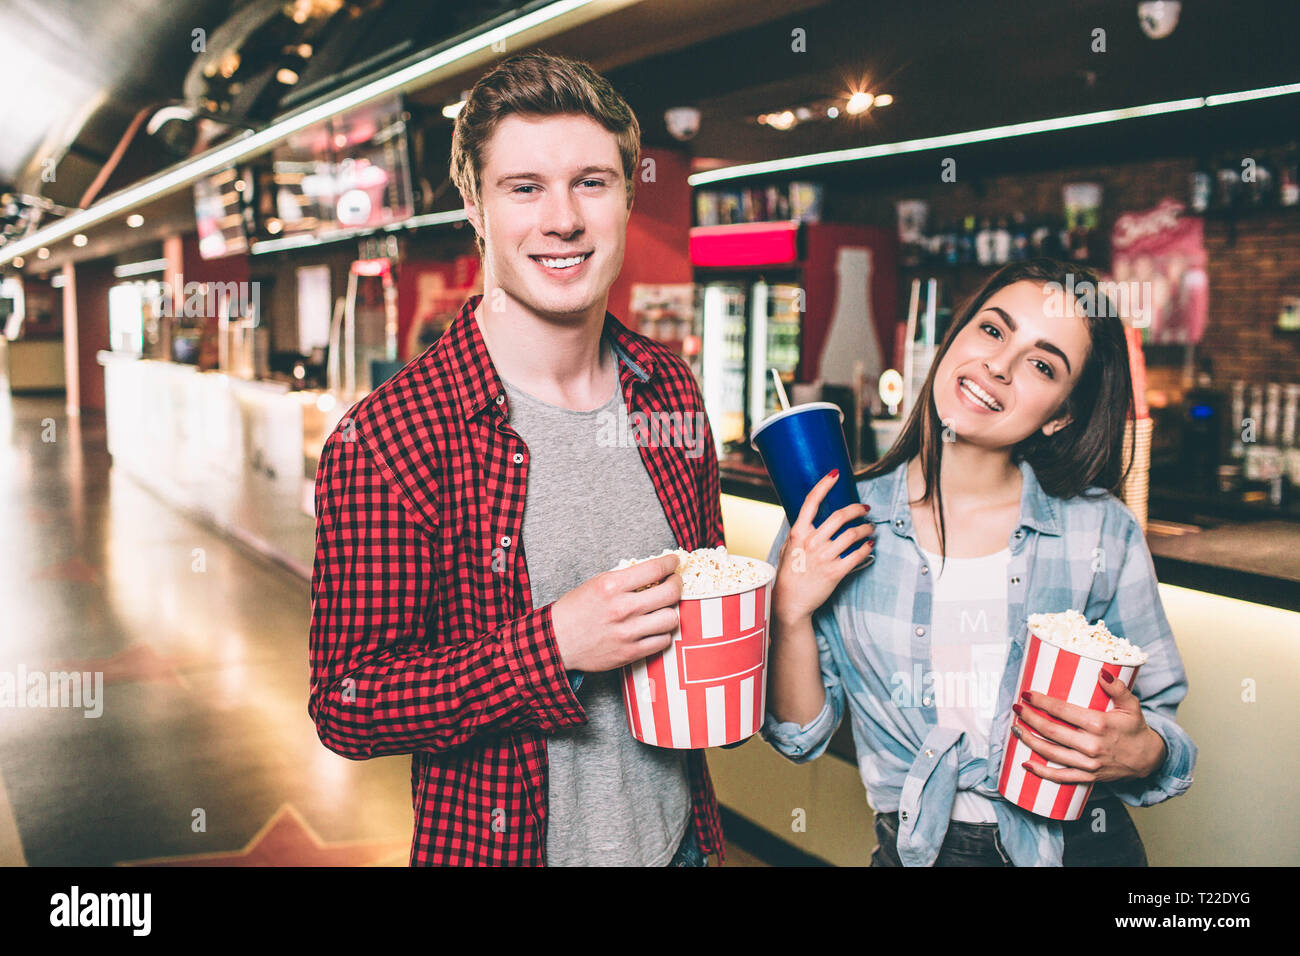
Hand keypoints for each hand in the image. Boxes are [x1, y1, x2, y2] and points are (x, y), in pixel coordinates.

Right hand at [550, 554, 682, 672]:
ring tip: (663, 608)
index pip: (655, 569)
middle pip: (670, 593)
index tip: (673, 563)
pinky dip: (662, 633)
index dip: (670, 563)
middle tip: (674, 583)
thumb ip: (624, 578)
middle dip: (677, 584)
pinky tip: (655, 628)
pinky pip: (662, 641)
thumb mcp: (596, 584)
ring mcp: (628, 632)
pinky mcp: (630, 653)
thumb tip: (653, 572)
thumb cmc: (574, 611)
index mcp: (612, 586)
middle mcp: (623, 608)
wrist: (556, 641)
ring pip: (671, 619)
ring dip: (671, 611)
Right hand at [772, 469, 874, 627]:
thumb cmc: (788, 573)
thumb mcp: (788, 548)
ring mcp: (824, 557)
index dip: (824, 485)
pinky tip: (870, 545)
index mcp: (798, 533)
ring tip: (871, 528)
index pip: (811, 501)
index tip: (835, 474)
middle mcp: (811, 542)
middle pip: (840, 516)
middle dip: (857, 509)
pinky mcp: (835, 572)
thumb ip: (799, 532)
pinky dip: (867, 548)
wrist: (790, 601)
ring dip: (866, 529)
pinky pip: (857, 555)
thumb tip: (810, 516)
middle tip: (865, 509)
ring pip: (853, 534)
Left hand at [1012, 673, 1166, 783]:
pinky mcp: (1088, 776)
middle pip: (1051, 731)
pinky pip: (1061, 777)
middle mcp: (1091, 746)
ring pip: (1051, 753)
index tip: (1027, 695)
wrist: (1149, 759)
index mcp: (1099, 725)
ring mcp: (1088, 764)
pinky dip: (1042, 772)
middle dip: (1029, 718)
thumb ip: (1117, 687)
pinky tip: (1026, 763)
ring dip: (1029, 740)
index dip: (1041, 702)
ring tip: (1015, 729)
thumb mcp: (1132, 705)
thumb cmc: (1136, 729)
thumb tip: (1101, 671)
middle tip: (1016, 708)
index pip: (1062, 711)